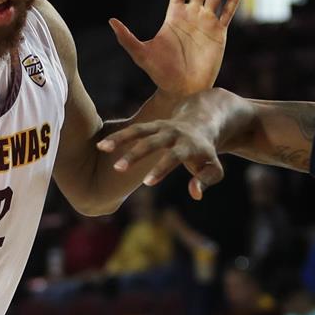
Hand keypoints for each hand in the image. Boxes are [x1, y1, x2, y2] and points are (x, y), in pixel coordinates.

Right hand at [97, 118, 225, 200]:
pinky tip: (101, 145)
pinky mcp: (152, 125)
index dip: (161, 169)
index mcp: (188, 145)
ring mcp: (161, 127)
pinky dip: (118, 136)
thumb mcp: (214, 169)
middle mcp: (173, 133)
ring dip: (120, 138)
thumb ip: (205, 181)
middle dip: (135, 155)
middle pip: (152, 142)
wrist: (203, 121)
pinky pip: (133, 130)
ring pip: (139, 131)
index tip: (147, 183)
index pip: (174, 157)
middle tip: (118, 169)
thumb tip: (195, 194)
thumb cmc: (206, 153)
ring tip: (102, 148)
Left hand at [110, 0, 243, 97]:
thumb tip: (111, 21)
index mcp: (174, 16)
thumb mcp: (141, 53)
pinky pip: (227, 13)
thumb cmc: (160, 73)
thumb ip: (127, 37)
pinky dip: (232, 0)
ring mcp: (207, 24)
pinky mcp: (219, 34)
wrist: (181, 90)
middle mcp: (192, 16)